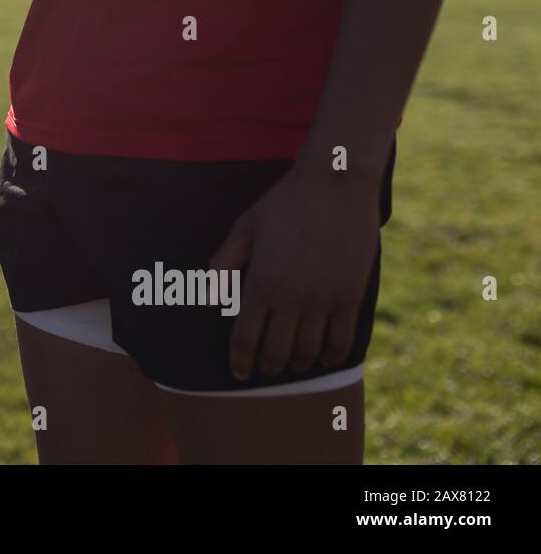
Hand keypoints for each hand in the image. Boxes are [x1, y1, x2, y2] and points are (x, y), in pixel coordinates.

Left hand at [210, 162, 380, 380]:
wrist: (335, 183)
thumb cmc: (284, 203)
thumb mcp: (244, 227)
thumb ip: (223, 265)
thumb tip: (206, 302)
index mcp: (261, 282)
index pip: (245, 338)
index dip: (240, 361)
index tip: (238, 373)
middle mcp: (292, 297)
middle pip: (276, 352)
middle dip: (266, 367)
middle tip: (262, 370)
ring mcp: (324, 299)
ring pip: (308, 351)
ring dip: (297, 364)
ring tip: (290, 365)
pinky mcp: (351, 296)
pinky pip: (341, 340)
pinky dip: (331, 356)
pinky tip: (322, 358)